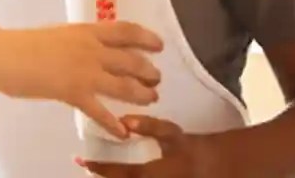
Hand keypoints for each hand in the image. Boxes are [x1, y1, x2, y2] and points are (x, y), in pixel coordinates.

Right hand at [7, 22, 162, 138]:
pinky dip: (113, 124)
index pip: (126, 31)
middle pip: (132, 60)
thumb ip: (78, 41)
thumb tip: (88, 48)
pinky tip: (122, 132)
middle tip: (156, 78)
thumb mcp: (60, 34)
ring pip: (125, 85)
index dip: (146, 38)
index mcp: (87, 31)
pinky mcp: (76, 94)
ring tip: (151, 99)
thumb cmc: (27, 43)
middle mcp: (93, 50)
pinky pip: (100, 112)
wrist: (9, 56)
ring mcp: (86, 73)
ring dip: (141, 94)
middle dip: (149, 70)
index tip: (159, 45)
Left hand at [79, 116, 208, 177]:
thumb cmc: (190, 148)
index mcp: (152, 173)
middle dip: (101, 177)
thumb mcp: (172, 135)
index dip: (99, 168)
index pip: (120, 173)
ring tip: (94, 170)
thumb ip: (150, 127)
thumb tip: (125, 121)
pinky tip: (113, 174)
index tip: (81, 160)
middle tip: (85, 165)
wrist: (213, 164)